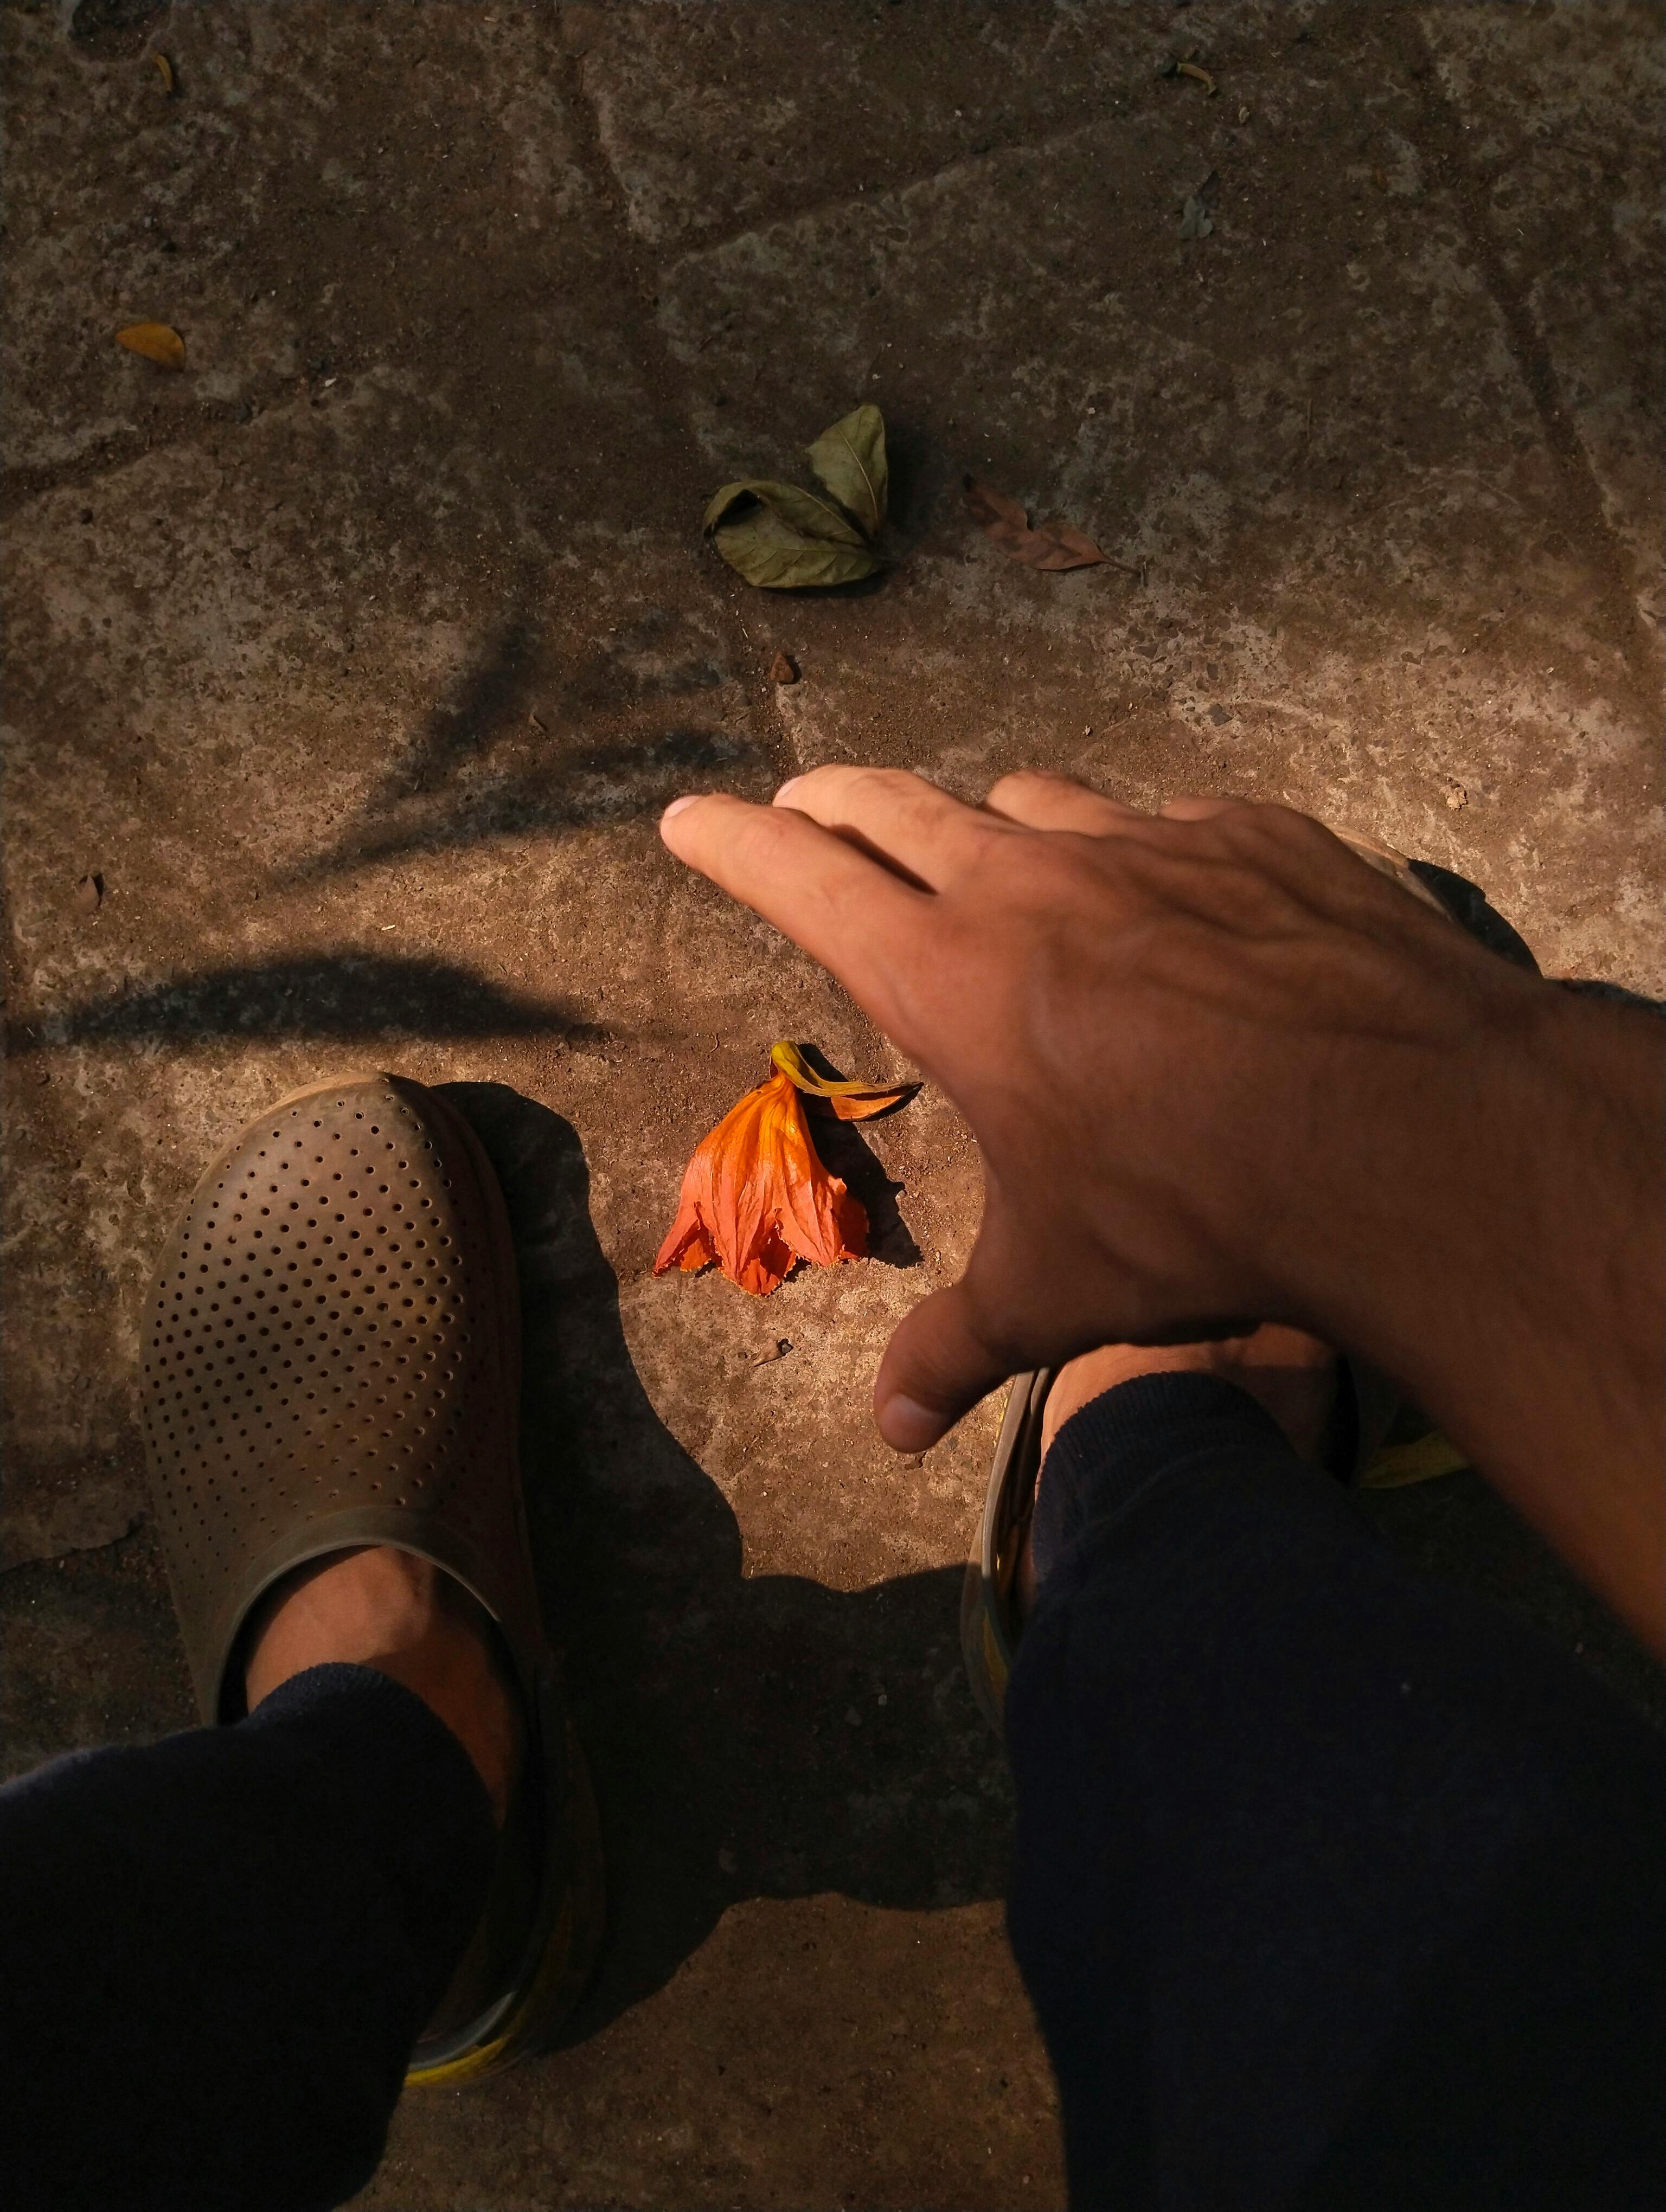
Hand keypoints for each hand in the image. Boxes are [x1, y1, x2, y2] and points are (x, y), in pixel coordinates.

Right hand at [662, 768, 1534, 1432]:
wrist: (1410, 1136)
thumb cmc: (1194, 1216)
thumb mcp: (1058, 1291)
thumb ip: (959, 1347)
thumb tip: (891, 1433)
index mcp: (949, 976)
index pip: (798, 876)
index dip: (732, 841)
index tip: (689, 816)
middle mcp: (1034, 881)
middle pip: (897, 802)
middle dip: (835, 801)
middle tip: (809, 806)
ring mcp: (1151, 841)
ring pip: (1036, 799)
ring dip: (996, 824)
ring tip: (996, 856)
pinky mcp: (1259, 834)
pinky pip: (1172, 822)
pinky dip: (1146, 852)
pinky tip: (1179, 903)